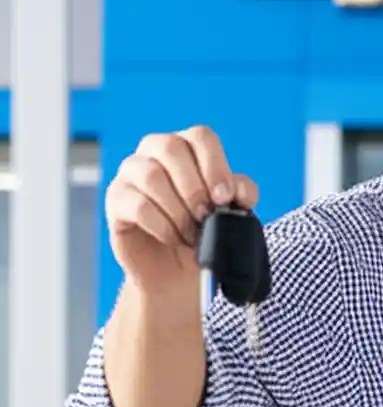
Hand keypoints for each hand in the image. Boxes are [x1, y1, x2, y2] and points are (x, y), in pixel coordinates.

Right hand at [104, 125, 258, 292]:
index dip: (215, 164)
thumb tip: (239, 191)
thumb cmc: (205, 231)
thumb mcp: (232, 210)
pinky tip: (174, 238)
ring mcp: (130, 173)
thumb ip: (242, 193)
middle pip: (171, 147)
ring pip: (151, 176)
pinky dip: (162, 225)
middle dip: (194, 187)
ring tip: (192, 233)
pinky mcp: (116, 200)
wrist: (177, 270)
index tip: (225, 197)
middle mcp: (155, 151)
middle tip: (206, 216)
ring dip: (178, 209)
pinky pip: (137, 204)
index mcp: (188, 147)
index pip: (200, 136)